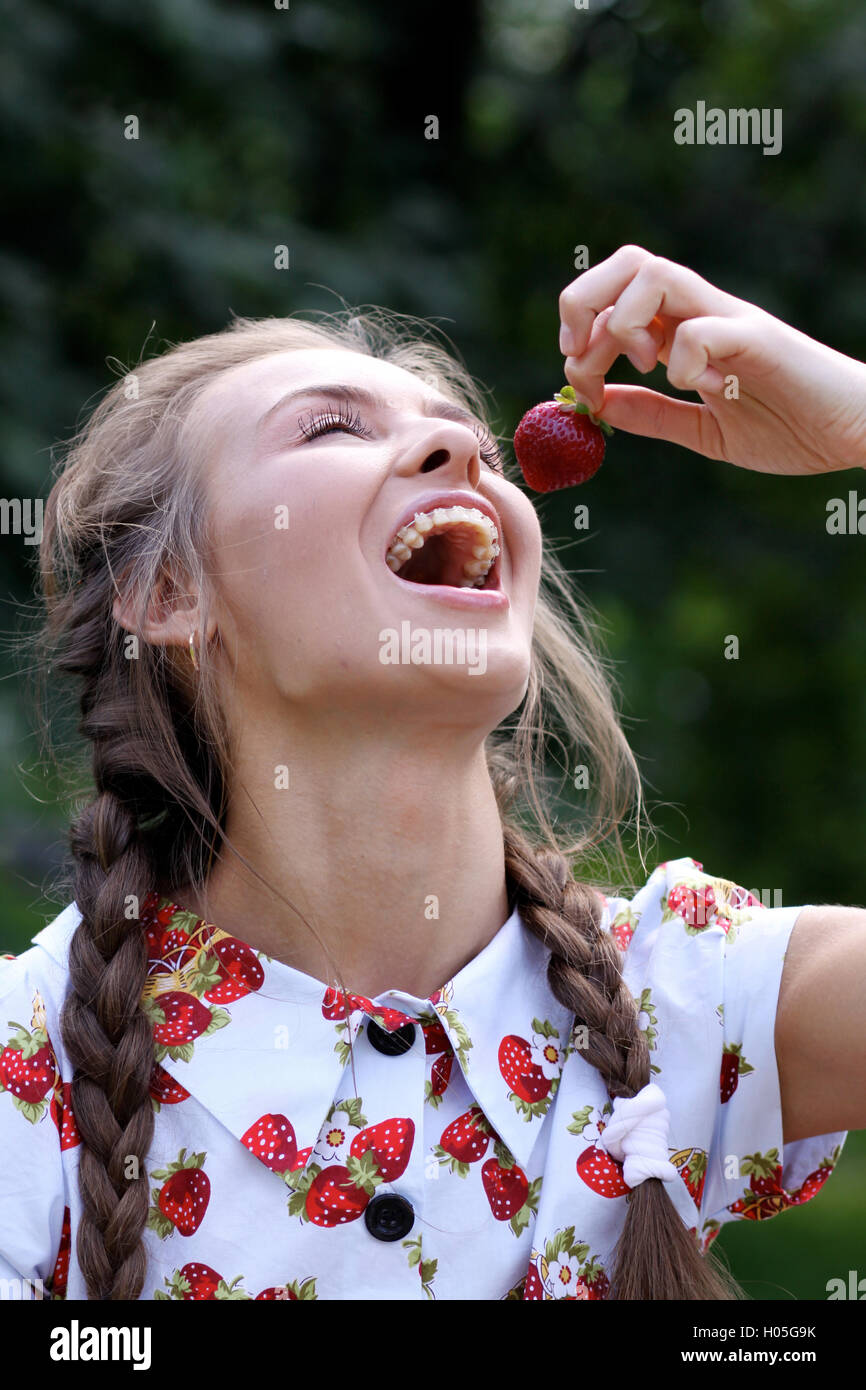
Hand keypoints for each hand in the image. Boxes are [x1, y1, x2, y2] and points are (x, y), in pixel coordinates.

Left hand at [558, 245, 865, 474]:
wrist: (853, 433)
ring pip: (655, 274)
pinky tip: (696, 389)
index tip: (580, 387)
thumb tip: (599, 404)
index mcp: (686, 329)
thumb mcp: (704, 431)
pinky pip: (701, 328)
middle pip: (626, 263)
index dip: (579, 334)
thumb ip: (653, 415)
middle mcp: (703, 312)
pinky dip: (681, 360)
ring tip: (642, 367)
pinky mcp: (758, 340)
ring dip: (624, 323)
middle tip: (582, 358)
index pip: (613, 294)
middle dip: (583, 304)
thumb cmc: (792, 427)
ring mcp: (730, 320)